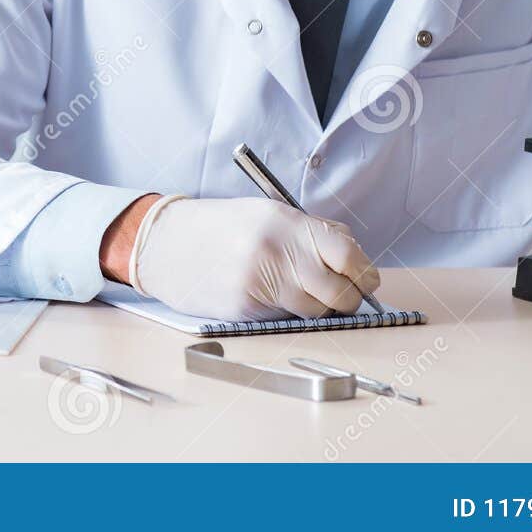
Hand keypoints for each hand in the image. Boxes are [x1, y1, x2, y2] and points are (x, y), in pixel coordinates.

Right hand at [129, 196, 379, 320]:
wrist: (164, 244)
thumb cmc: (217, 228)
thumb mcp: (266, 213)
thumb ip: (311, 231)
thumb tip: (354, 258)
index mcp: (285, 221)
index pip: (347, 253)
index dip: (364, 272)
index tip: (367, 279)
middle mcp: (276, 250)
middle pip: (340, 291)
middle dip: (348, 297)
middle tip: (343, 294)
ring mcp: (260, 281)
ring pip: (317, 310)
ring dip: (318, 308)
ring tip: (301, 292)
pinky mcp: (246, 307)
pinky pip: (287, 318)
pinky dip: (288, 312)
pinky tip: (272, 297)